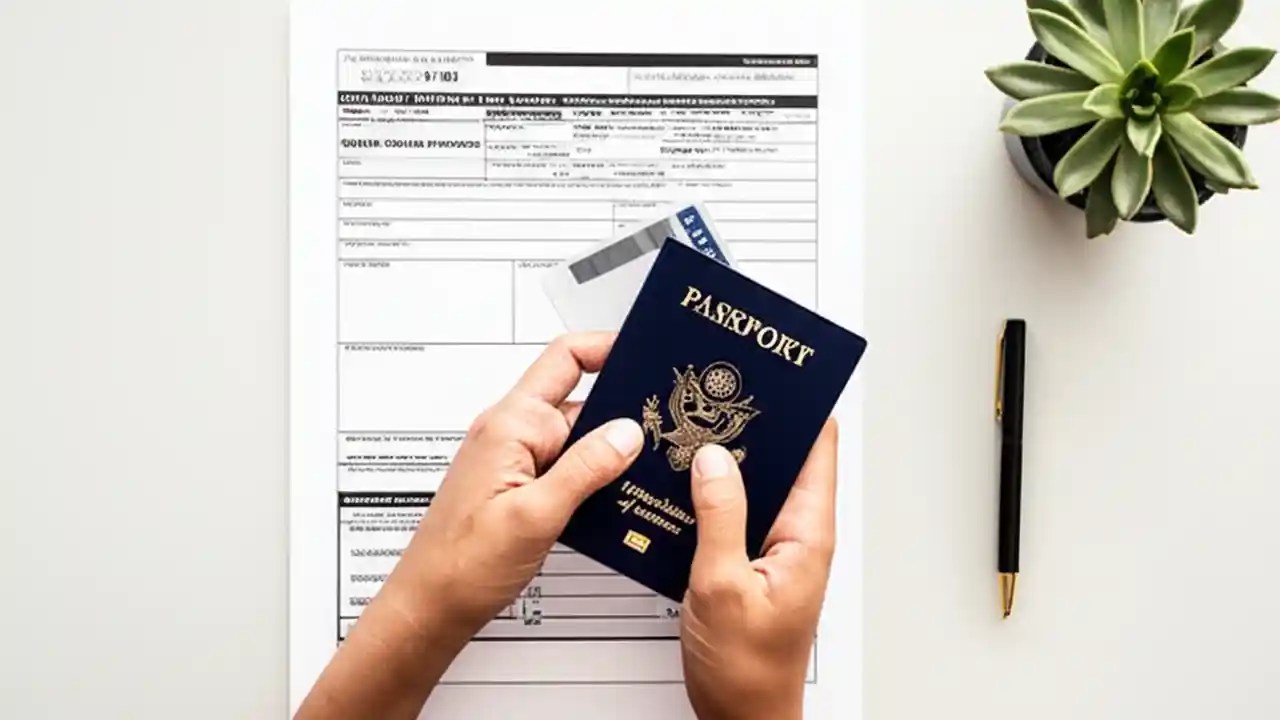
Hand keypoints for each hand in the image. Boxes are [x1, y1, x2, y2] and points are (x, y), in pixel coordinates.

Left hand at [388, 332, 643, 635]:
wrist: (431, 606)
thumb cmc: (461, 563)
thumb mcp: (535, 515)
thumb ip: (585, 468)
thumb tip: (628, 431)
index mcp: (511, 425)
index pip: (566, 359)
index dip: (608, 346)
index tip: (646, 354)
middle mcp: (513, 433)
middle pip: (582, 399)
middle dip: (624, 409)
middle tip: (666, 425)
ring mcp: (518, 460)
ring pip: (580, 438)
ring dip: (612, 450)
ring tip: (650, 467)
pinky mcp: (523, 486)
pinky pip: (570, 467)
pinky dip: (597, 476)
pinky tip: (618, 497)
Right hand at [680, 420, 837, 719]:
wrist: (743, 719)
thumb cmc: (747, 672)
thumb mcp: (722, 585)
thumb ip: (718, 515)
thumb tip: (712, 458)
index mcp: (807, 533)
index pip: (817, 448)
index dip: (798, 407)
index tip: (770, 377)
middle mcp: (797, 535)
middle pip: (783, 459)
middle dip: (750, 426)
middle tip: (713, 396)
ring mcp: (773, 548)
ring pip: (753, 484)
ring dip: (724, 461)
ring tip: (689, 434)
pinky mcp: (749, 562)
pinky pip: (732, 513)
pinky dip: (709, 495)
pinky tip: (679, 488)